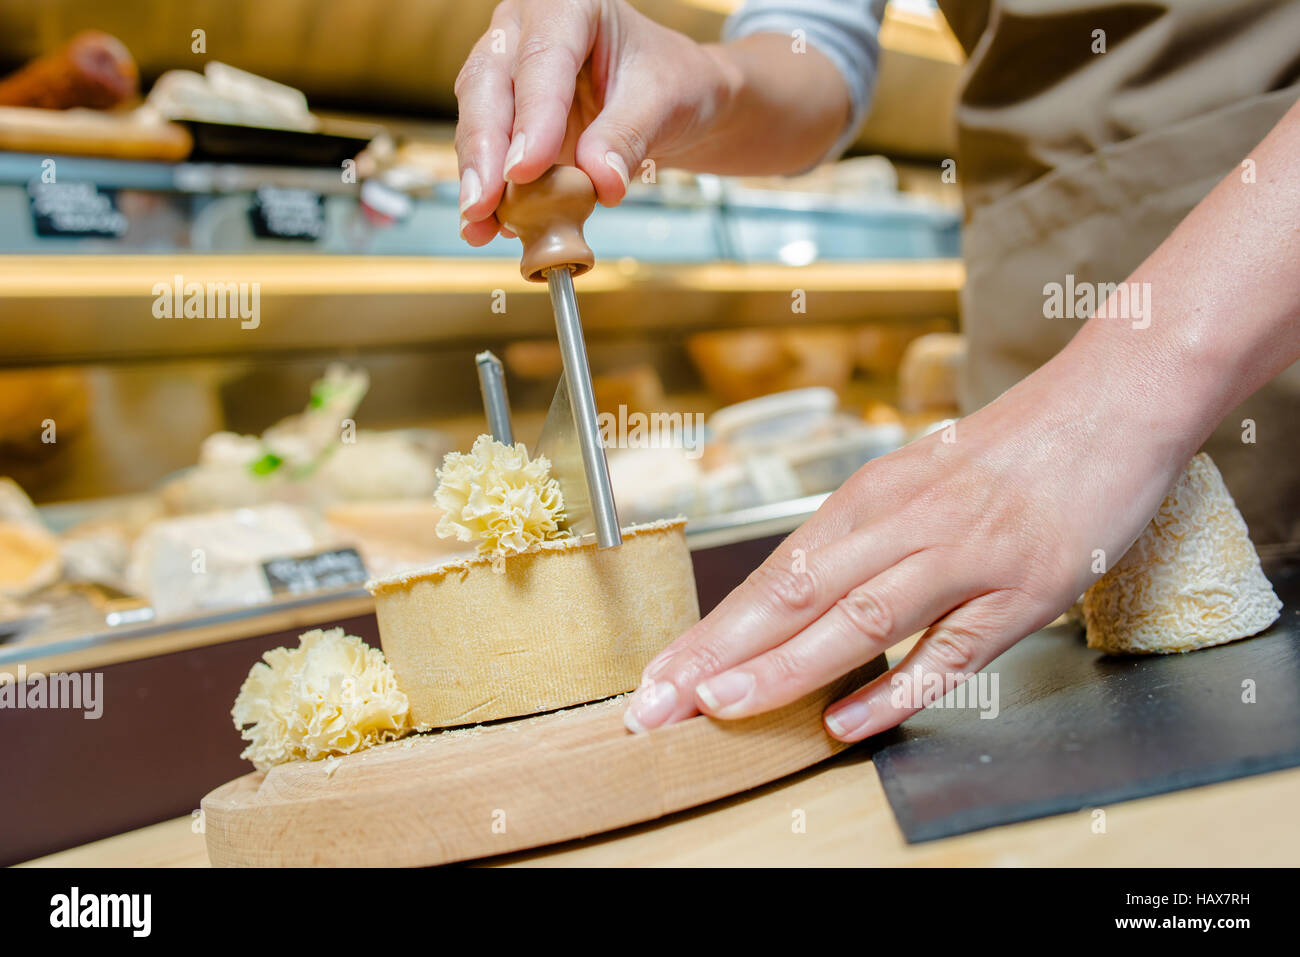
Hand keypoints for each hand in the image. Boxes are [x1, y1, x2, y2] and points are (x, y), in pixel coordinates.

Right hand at [453, 0, 740, 244]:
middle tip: (484, 203)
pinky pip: (486, 153)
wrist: (670, 103)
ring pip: (478, 120)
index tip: (525, 170)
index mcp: (570, 5)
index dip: (532, 117)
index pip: (543, 59)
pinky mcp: (504, 118)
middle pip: (489, 85)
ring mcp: (508, 73)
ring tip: (480, 224)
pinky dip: (488, 193)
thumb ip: (628, 136)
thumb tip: (599, 182)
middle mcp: (526, 31)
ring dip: (477, 177)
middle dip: (485, 150)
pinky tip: (488, 227)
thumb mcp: (664, 103)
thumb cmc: (672, 83)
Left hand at [622, 335, 1198, 739]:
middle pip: (794, 595)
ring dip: (784, 665)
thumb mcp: (915, 483)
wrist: (1111, 402)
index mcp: (868, 500)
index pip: (771, 576)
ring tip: (722, 706)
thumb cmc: (1006, 452)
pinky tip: (846, 722)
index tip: (658, 677)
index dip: (709, 632)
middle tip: (657, 703)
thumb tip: (794, 603)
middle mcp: (902, 524)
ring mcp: (961, 556)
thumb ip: (860, 542)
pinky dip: (895, 688)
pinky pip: (950, 649)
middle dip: (717, 653)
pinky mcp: (1022, 589)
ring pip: (858, 617)